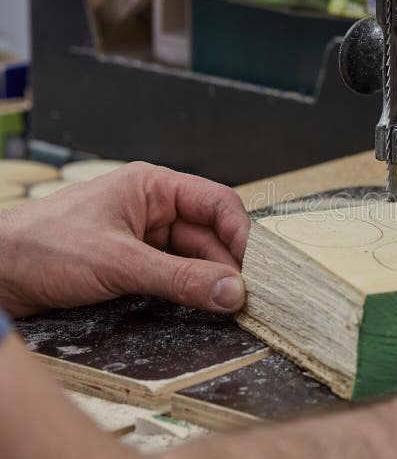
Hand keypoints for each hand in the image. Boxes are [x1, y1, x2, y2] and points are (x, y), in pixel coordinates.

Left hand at [0, 162, 250, 316]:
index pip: (215, 203)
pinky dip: (191, 291)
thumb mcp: (117, 263)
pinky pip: (175, 276)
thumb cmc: (41, 247)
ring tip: (231, 305)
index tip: (259, 266)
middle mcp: (153, 209)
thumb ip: (178, 279)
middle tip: (249, 296)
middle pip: (209, 235)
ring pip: (194, 258)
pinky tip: (205, 305)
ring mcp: (144, 239)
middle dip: (229, 264)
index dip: (241, 232)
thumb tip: (231, 292)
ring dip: (211, 281)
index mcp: (152, 187)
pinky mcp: (133, 265)